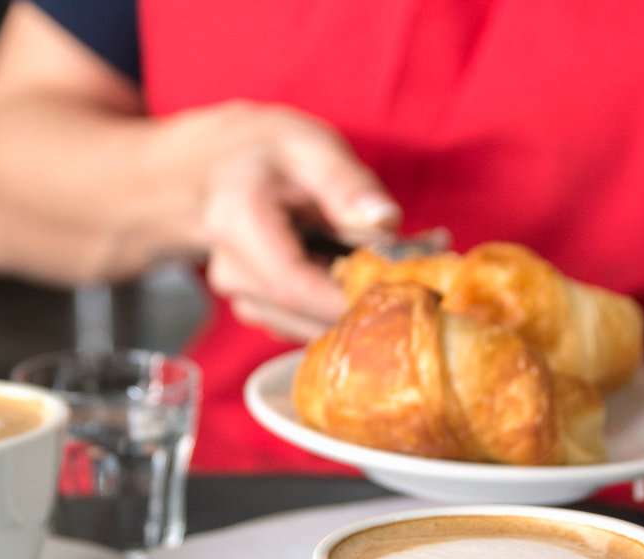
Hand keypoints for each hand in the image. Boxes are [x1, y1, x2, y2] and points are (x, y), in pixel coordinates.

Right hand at [195, 103, 399, 340]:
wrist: (226, 170)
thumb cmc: (272, 153)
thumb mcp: (312, 148)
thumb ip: (346, 183)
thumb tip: (384, 221)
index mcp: (237, 221)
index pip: (292, 284)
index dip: (345, 301)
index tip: (399, 297)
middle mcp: (231, 270)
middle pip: (302, 313)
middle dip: (360, 304)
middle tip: (417, 279)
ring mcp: (241, 295)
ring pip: (307, 325)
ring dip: (354, 309)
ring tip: (394, 271)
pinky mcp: (258, 310)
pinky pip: (304, 322)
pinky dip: (337, 308)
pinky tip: (360, 279)